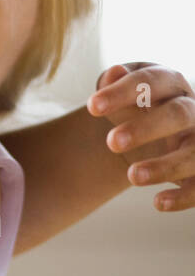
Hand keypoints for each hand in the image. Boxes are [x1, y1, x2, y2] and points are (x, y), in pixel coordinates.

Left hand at [89, 62, 194, 210]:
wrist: (159, 129)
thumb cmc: (139, 104)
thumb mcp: (125, 91)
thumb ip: (116, 82)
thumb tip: (113, 72)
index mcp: (172, 84)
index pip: (152, 81)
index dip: (122, 92)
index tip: (91, 107)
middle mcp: (193, 110)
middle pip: (179, 114)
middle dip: (146, 128)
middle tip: (111, 143)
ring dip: (166, 166)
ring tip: (131, 177)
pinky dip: (184, 196)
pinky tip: (157, 203)